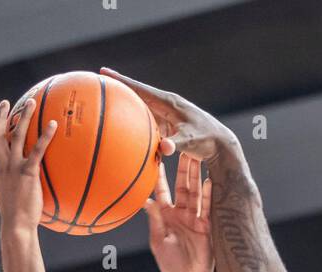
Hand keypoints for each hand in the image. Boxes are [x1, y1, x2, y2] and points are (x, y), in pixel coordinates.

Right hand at [0, 98, 56, 231]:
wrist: (16, 226)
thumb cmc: (16, 221)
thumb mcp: (10, 203)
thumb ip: (14, 192)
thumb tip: (23, 195)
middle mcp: (3, 165)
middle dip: (2, 116)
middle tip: (7, 103)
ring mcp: (14, 167)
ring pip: (16, 134)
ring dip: (24, 116)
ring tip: (31, 102)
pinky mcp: (27, 172)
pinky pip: (37, 149)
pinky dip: (45, 135)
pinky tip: (53, 125)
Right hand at [100, 69, 235, 161]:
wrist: (221, 143)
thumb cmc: (206, 141)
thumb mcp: (190, 142)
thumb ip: (176, 144)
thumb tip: (163, 148)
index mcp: (169, 103)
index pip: (141, 89)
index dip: (123, 81)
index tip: (104, 72)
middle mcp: (167, 105)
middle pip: (139, 94)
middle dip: (121, 88)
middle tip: (100, 82)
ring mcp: (168, 114)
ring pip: (144, 108)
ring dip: (129, 106)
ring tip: (110, 103)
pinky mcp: (170, 124)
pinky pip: (151, 121)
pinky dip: (140, 122)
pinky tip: (130, 128)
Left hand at [146, 155, 213, 271]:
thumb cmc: (169, 264)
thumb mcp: (158, 240)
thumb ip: (155, 220)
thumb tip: (146, 200)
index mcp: (167, 215)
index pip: (162, 190)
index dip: (159, 174)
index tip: (156, 156)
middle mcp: (182, 213)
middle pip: (183, 185)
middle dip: (183, 166)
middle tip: (182, 146)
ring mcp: (195, 218)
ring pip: (195, 192)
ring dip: (196, 174)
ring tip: (197, 155)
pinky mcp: (206, 226)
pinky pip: (207, 207)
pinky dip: (209, 194)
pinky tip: (209, 180)